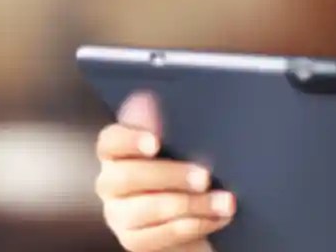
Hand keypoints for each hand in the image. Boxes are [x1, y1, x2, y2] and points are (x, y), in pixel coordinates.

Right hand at [93, 91, 234, 251]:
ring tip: (225, 201)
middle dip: (170, 175)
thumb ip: (171, 126)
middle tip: (205, 176)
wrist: (196, 217)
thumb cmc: (188, 172)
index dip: (129, 140)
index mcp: (119, 153)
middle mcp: (111, 183)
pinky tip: (217, 217)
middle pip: (127, 177)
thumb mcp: (184, 147)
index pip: (110, 141)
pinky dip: (194, 225)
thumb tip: (152, 98)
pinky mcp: (134, 241)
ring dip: (193, 204)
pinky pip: (161, 236)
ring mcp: (120, 215)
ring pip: (148, 209)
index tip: (155, 141)